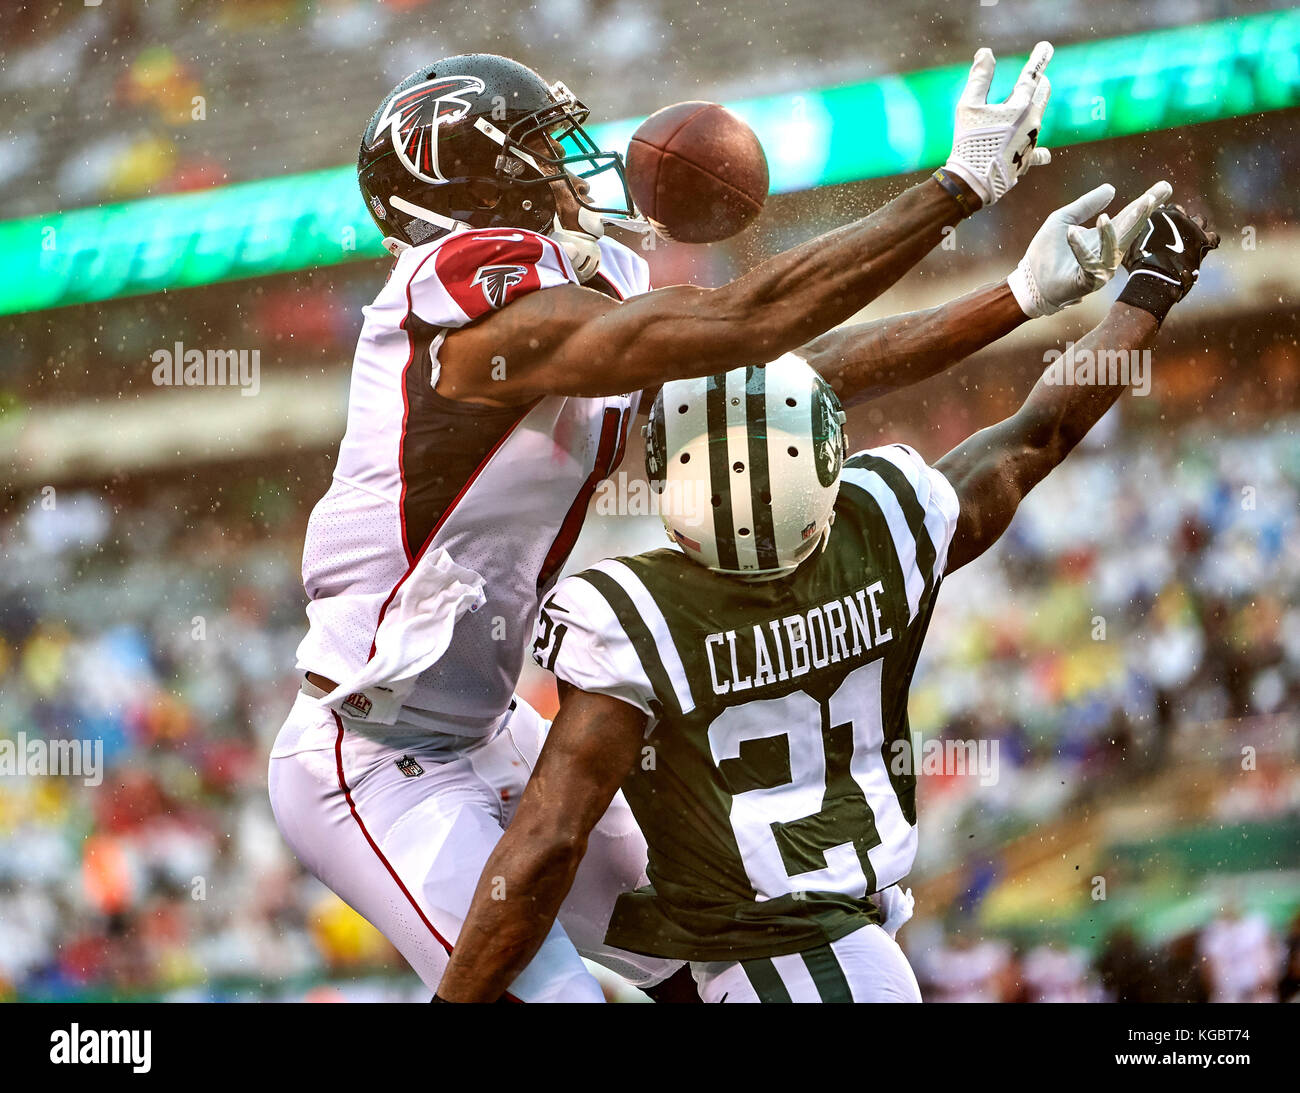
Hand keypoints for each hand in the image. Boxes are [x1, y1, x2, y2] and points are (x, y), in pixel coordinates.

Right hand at [944, 42, 1053, 207]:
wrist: (974, 181)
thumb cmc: (970, 141)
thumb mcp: (969, 106)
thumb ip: (979, 78)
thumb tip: (986, 53)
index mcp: (1020, 105)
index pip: (1033, 75)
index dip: (1039, 58)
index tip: (1046, 47)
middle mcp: (1032, 122)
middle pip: (1042, 94)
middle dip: (1040, 83)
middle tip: (1037, 78)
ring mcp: (1032, 142)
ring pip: (1038, 118)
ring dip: (1032, 110)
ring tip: (1025, 108)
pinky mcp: (1027, 160)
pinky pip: (1037, 152)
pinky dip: (1037, 149)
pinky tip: (1044, 153)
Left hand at [1007, 179, 1173, 317]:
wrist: (1029, 280)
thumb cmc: (1045, 252)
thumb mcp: (1064, 219)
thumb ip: (1086, 204)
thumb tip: (1111, 188)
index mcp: (1103, 236)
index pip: (1128, 217)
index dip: (1146, 202)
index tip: (1165, 187)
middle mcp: (1107, 252)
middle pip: (1129, 231)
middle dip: (1142, 214)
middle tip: (1153, 196)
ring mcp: (1100, 268)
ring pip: (1113, 249)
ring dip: (1110, 233)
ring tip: (1104, 217)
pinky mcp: (1088, 282)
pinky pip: (1089, 264)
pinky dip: (1080, 248)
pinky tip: (1072, 233)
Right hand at [1117, 203, 1219, 323]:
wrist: (1156, 274)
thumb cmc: (1138, 263)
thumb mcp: (1127, 247)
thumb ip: (1131, 238)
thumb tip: (1122, 240)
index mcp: (1157, 213)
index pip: (1162, 210)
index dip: (1161, 220)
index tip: (1159, 229)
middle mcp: (1175, 214)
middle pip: (1179, 211)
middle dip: (1177, 221)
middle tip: (1174, 235)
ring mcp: (1191, 225)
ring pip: (1198, 220)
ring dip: (1195, 228)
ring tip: (1191, 240)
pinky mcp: (1202, 239)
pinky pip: (1213, 237)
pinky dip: (1209, 242)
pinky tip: (1204, 248)